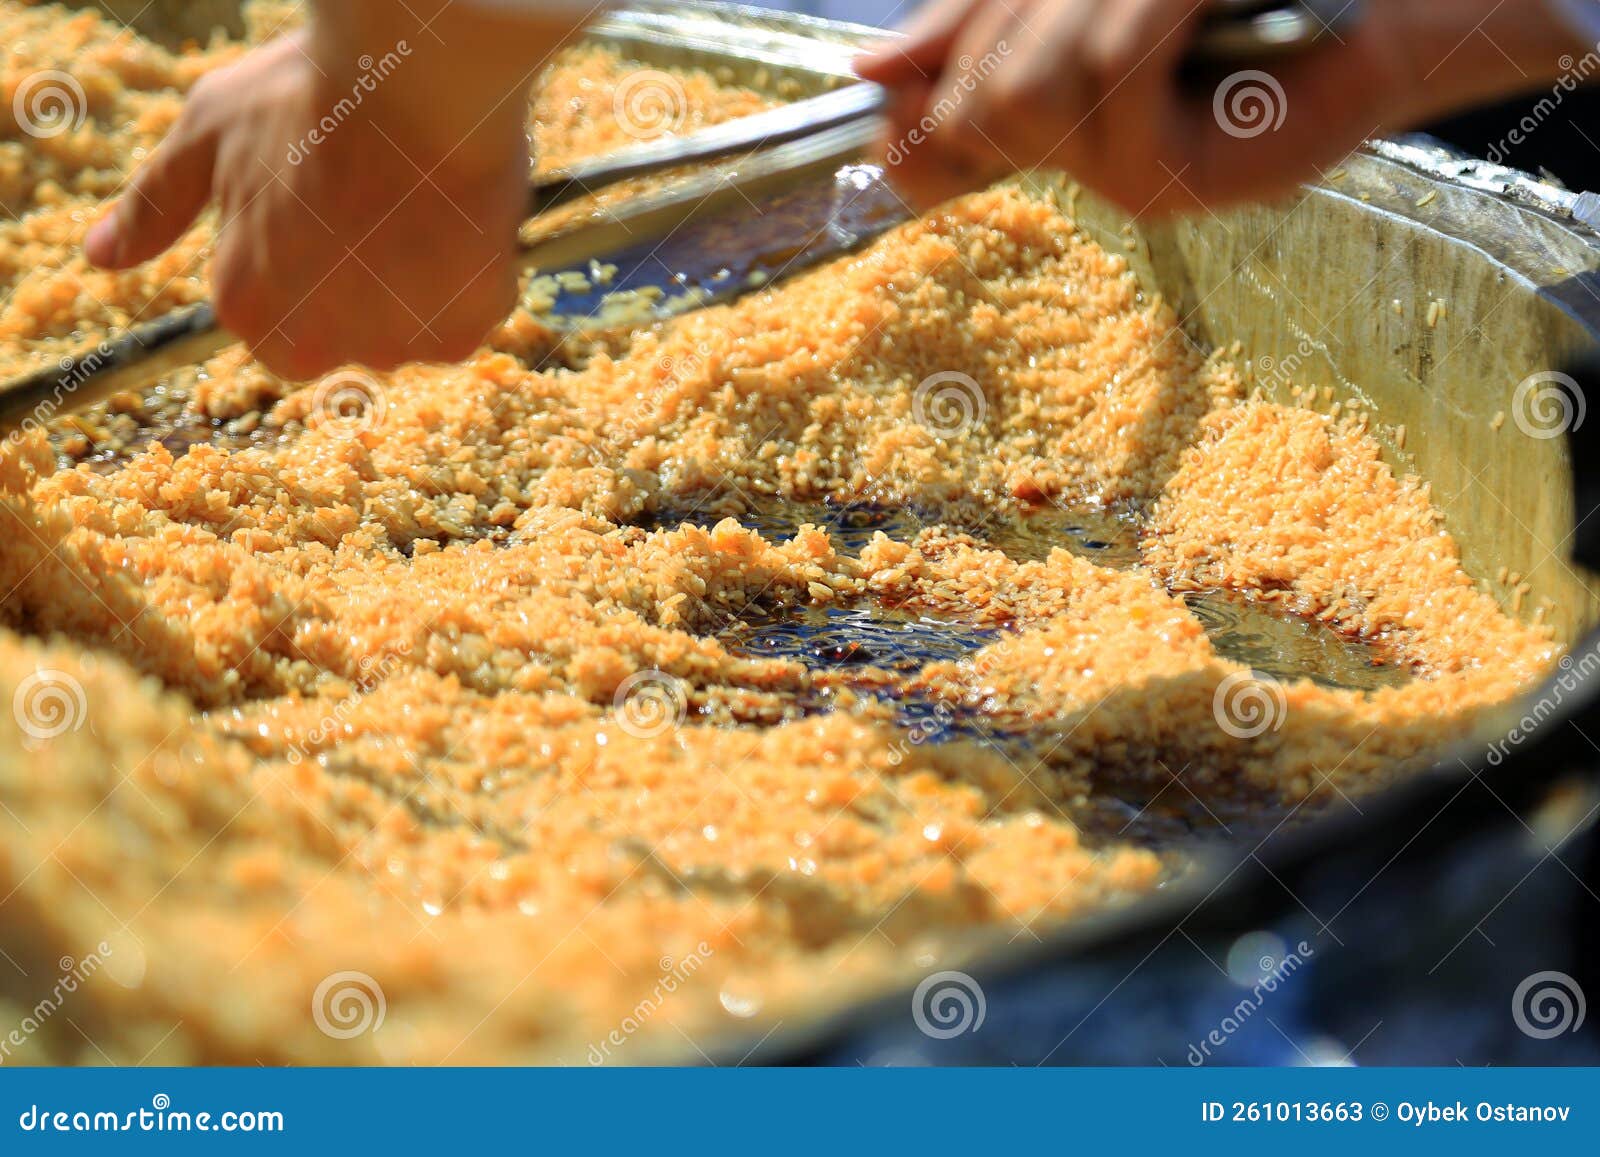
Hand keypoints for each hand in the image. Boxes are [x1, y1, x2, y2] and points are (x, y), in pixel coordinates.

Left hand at [85, 3, 583, 378]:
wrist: (416, 83)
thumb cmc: (305, 100)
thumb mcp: (206, 136)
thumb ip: (153, 208)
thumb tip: (101, 258)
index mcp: (245, 307)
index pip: (280, 317)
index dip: (310, 261)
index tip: (329, 208)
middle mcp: (315, 346)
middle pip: (350, 333)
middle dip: (366, 285)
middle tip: (379, 209)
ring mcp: (392, 345)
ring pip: (412, 325)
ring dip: (420, 280)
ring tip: (417, 208)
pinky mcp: (460, 334)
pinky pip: (467, 318)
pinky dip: (470, 280)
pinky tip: (457, 224)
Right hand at [856, 0, 1581, 215]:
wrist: (1376, 8)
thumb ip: (980, 24)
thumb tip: (865, 75)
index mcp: (1051, 120)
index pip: (935, 139)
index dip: (914, 107)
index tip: (894, 95)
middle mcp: (1079, 165)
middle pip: (982, 94)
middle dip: (1028, 12)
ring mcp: (1123, 184)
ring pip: (1036, 86)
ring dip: (1095, 4)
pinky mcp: (1171, 186)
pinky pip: (1113, 74)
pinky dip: (1149, 11)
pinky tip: (1195, 4)